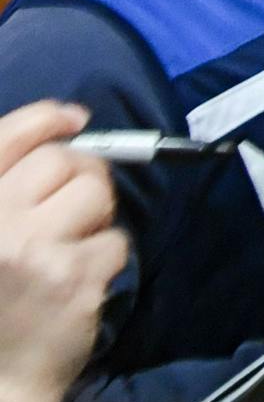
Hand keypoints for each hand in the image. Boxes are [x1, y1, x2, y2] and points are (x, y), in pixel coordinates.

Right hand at [0, 102, 128, 401]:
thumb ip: (6, 182)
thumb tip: (70, 120)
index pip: (8, 136)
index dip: (47, 119)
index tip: (73, 120)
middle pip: (64, 161)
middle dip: (80, 177)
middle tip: (70, 209)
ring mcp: (32, 249)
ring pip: (97, 194)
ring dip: (94, 217)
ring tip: (68, 247)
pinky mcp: (71, 279)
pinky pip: (114, 242)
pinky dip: (103, 259)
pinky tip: (75, 282)